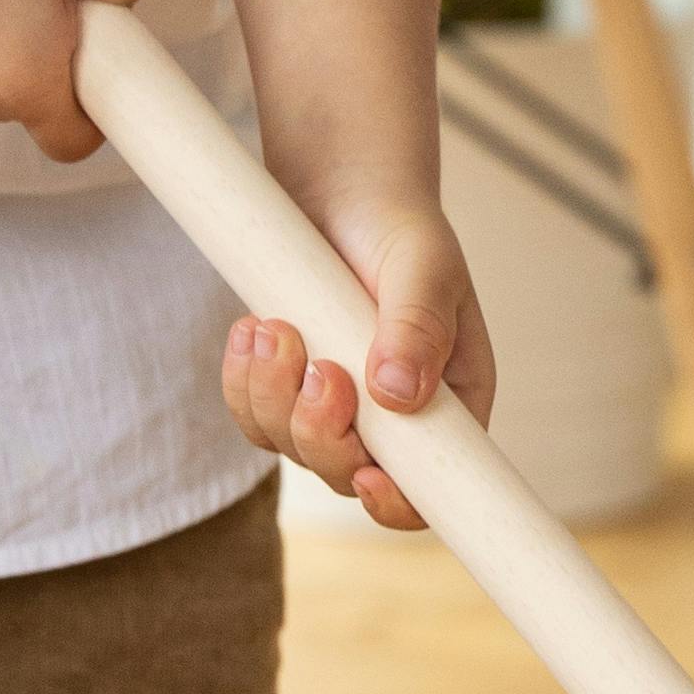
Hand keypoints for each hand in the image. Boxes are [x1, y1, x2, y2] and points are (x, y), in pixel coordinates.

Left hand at [221, 192, 490, 535]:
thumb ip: (417, 327)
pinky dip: (243, 380)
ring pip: (291, 446)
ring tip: (276, 326)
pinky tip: (251, 328)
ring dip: (273, 396)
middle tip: (317, 365)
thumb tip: (396, 393)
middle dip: (320, 431)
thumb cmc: (400, 229)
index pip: (431, 490)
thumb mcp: (424, 267)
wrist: (343, 190)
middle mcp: (395, 418)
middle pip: (348, 473)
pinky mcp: (286, 388)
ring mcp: (337, 408)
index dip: (396, 502)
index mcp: (449, 404)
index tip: (366, 475)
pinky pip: (252, 415)